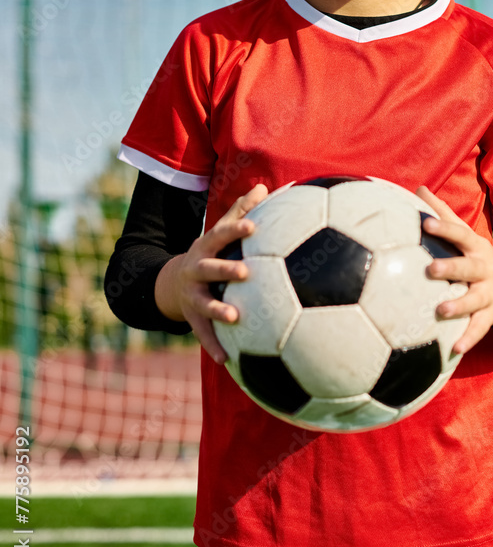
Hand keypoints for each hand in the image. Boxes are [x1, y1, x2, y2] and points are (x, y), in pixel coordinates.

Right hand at [155, 183, 268, 364]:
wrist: (173, 283)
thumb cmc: (211, 253)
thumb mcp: (220, 232)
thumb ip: (242, 211)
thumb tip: (266, 187)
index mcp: (207, 248)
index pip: (221, 235)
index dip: (237, 229)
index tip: (254, 227)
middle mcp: (197, 270)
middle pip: (209, 269)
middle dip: (225, 270)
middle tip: (246, 272)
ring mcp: (193, 296)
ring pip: (204, 304)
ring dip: (218, 310)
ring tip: (235, 317)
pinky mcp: (193, 318)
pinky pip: (203, 335)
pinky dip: (214, 347)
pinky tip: (227, 360)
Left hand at [416, 186, 492, 354]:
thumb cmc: (476, 256)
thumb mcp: (465, 235)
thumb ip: (442, 213)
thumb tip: (418, 188)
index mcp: (475, 247)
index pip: (459, 234)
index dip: (443, 228)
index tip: (425, 223)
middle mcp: (484, 268)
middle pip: (468, 267)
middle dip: (451, 267)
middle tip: (430, 269)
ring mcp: (488, 293)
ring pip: (475, 300)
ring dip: (459, 305)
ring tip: (441, 310)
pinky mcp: (490, 315)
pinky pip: (479, 329)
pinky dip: (467, 339)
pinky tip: (454, 350)